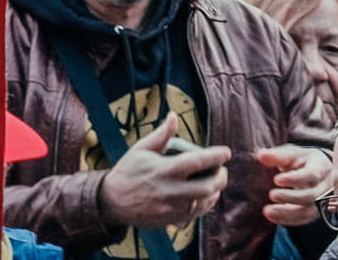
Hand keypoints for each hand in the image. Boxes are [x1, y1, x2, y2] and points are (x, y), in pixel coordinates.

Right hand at [103, 121, 230, 229]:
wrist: (110, 203)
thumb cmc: (127, 172)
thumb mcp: (141, 149)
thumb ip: (162, 134)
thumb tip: (174, 115)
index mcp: (165, 170)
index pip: (198, 161)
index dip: (216, 156)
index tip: (227, 152)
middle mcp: (170, 190)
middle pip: (208, 186)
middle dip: (221, 177)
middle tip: (222, 170)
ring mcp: (171, 208)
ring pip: (205, 202)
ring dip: (215, 192)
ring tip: (215, 182)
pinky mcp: (170, 220)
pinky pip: (195, 214)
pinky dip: (205, 204)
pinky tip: (205, 196)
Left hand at [256, 142, 332, 232]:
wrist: (317, 173)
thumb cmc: (303, 161)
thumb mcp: (294, 154)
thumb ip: (278, 156)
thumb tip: (261, 155)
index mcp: (321, 167)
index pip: (312, 174)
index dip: (295, 179)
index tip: (276, 180)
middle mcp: (324, 187)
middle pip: (311, 196)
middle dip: (290, 197)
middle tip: (271, 194)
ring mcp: (321, 202)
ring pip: (307, 212)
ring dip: (286, 213)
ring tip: (267, 211)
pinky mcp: (313, 214)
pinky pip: (302, 220)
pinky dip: (287, 220)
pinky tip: (272, 217)